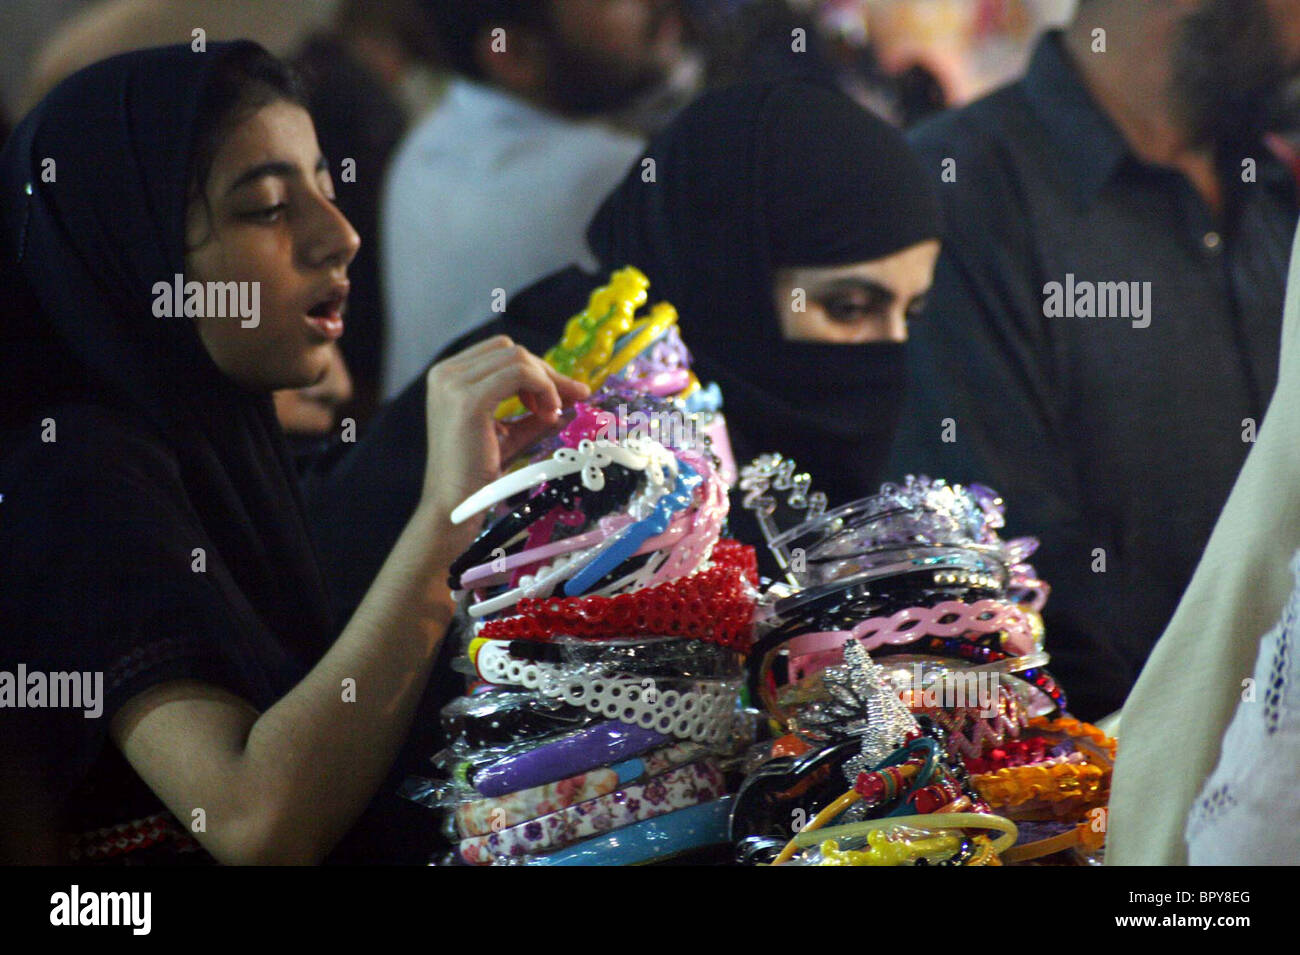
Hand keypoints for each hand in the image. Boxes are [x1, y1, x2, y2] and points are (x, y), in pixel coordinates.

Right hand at [421, 336, 588, 529]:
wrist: (455, 505)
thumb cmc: (479, 473)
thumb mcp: (509, 433)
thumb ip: (535, 411)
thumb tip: (574, 394)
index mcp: (448, 376)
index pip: (501, 351)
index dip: (536, 369)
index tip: (560, 395)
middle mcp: (446, 373)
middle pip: (512, 351)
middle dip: (547, 374)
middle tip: (570, 401)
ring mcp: (454, 384)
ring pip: (518, 359)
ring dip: (546, 383)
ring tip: (551, 414)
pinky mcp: (468, 400)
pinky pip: (520, 374)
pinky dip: (543, 389)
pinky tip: (547, 414)